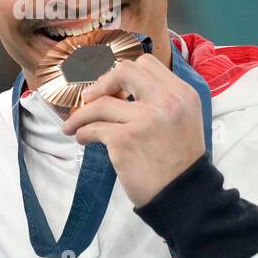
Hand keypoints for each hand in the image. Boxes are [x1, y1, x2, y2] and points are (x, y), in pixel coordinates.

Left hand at [61, 53, 205, 206]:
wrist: (183, 194)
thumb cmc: (180, 160)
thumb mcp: (183, 120)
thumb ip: (160, 101)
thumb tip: (119, 90)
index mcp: (182, 94)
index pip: (147, 64)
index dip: (123, 74)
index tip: (112, 89)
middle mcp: (166, 101)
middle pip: (123, 71)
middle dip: (101, 84)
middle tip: (89, 100)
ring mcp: (145, 119)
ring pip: (100, 103)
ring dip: (80, 115)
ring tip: (74, 127)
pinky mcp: (125, 139)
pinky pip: (93, 128)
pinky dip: (82, 133)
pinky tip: (83, 139)